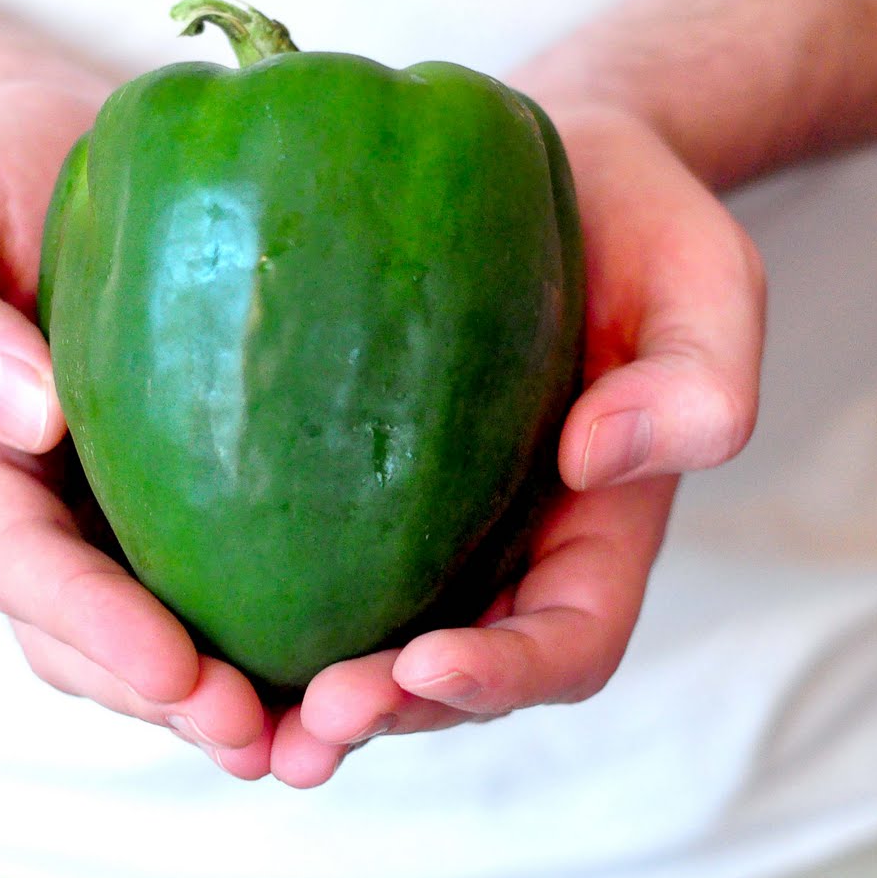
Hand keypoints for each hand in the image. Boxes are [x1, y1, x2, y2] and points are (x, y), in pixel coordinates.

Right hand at [0, 80, 273, 778]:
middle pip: (88, 641)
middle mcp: (36, 513)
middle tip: (262, 739)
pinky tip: (350, 651)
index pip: (22, 566)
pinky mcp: (184, 492)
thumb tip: (27, 416)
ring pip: (154, 637)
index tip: (176, 668)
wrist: (54, 153)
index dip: (93, 628)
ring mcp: (108, 512)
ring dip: (224, 698)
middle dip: (171, 700)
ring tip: (313, 737)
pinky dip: (270, 628)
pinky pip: (222, 575)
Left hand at [268, 104, 766, 786]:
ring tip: (227, 705)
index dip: (503, 675)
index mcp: (597, 530)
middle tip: (312, 712)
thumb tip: (599, 459)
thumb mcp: (700, 272)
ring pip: (363, 641)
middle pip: (450, 676)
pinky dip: (247, 604)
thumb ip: (698, 372)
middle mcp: (504, 550)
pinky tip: (176, 605)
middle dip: (387, 710)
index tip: (425, 663)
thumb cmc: (631, 218)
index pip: (567, 640)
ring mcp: (421, 525)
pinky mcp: (342, 479)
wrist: (545, 165)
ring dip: (302, 692)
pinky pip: (295, 561)